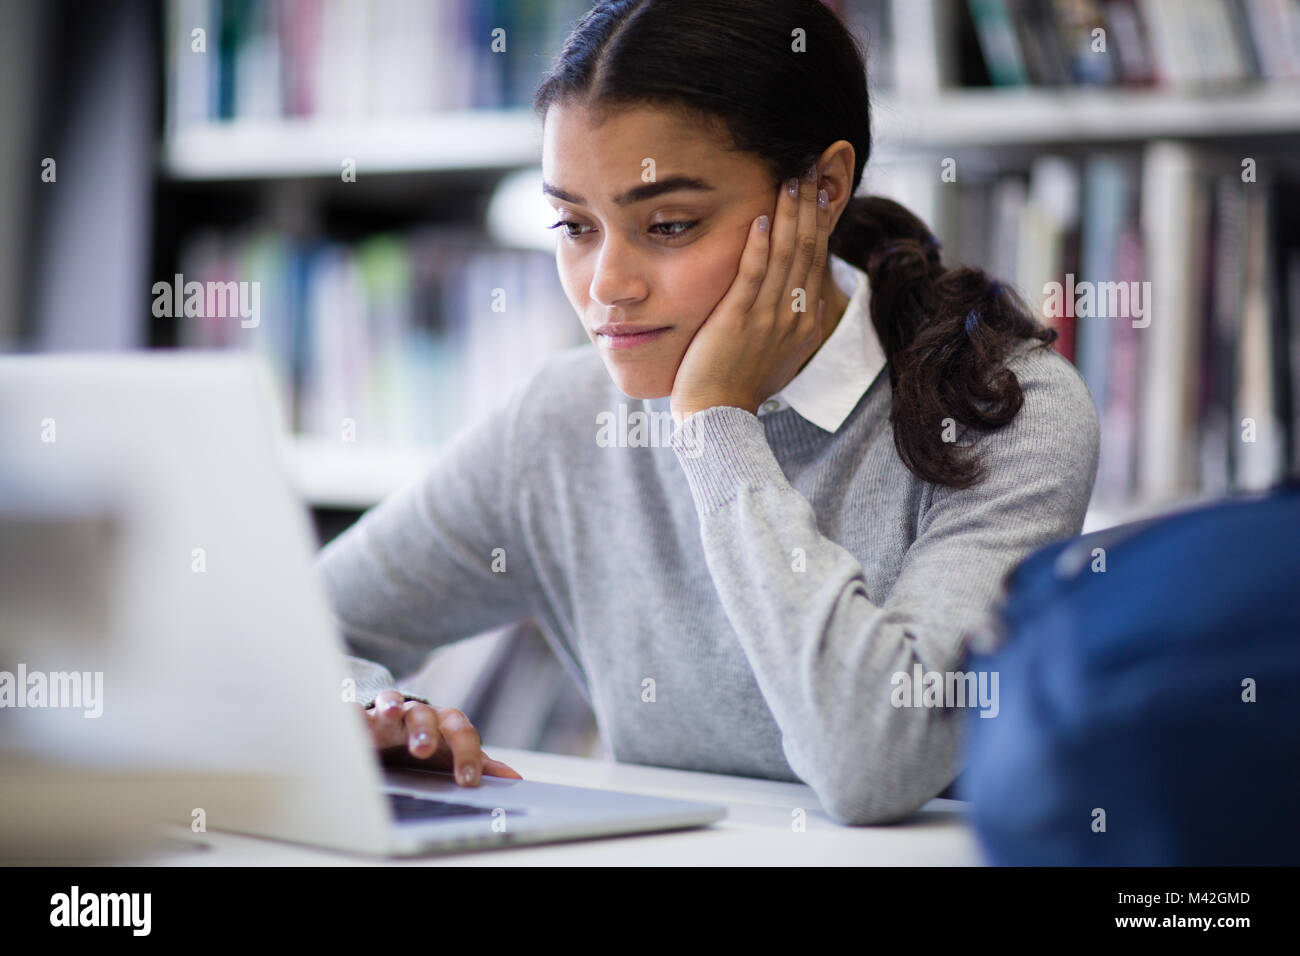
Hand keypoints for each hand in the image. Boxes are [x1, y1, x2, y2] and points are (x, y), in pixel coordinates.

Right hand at [360, 689, 522, 785]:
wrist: (395, 733)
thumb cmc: (430, 745)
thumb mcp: (452, 756)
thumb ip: (479, 764)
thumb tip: (513, 779)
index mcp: (444, 724)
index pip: (461, 731)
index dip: (466, 753)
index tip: (468, 781)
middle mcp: (418, 714)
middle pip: (426, 715)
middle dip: (425, 731)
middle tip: (423, 749)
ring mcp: (388, 714)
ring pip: (391, 702)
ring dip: (391, 706)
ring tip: (388, 713)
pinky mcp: (361, 718)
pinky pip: (354, 710)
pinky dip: (351, 713)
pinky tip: (347, 719)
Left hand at [670, 161, 831, 422]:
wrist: (719, 416)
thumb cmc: (744, 387)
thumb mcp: (785, 358)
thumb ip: (802, 328)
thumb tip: (815, 302)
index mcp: (806, 323)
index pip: (817, 261)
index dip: (820, 223)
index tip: (821, 192)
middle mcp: (794, 316)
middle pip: (808, 250)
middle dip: (811, 206)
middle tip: (812, 168)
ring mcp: (768, 317)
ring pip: (786, 256)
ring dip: (789, 214)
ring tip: (792, 178)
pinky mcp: (739, 319)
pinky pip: (753, 274)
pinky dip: (759, 244)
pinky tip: (761, 216)